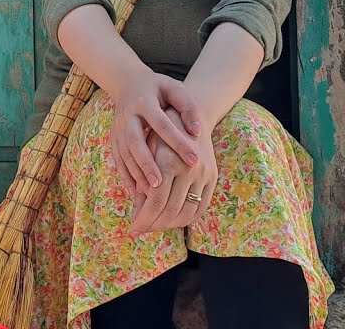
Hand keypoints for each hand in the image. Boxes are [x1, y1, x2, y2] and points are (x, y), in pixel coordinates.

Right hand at [108, 69, 202, 193]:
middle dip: (147, 164)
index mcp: (144, 101)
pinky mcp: (113, 139)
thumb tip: (197, 132)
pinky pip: (118, 161)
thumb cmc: (159, 89)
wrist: (129, 84)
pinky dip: (127, 177)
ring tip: (150, 194)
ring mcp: (117, 128)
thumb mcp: (174, 89)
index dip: (178, 142)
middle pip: (135, 142)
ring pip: (124, 155)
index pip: (162, 124)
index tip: (194, 161)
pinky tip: (137, 193)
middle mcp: (127, 116)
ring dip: (136, 174)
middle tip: (161, 184)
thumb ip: (187, 108)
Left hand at [130, 108, 216, 235]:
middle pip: (170, 210)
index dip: (143, 219)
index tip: (132, 228)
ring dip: (169, 225)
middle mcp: (188, 169)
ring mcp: (203, 173)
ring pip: (187, 212)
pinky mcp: (212, 177)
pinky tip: (174, 222)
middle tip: (141, 231)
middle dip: (153, 225)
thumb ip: (142, 182)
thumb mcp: (146, 152)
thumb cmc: (159, 132)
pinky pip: (201, 206)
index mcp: (168, 161)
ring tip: (155, 227)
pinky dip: (187, 219)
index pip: (155, 201)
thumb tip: (137, 214)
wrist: (188, 114)